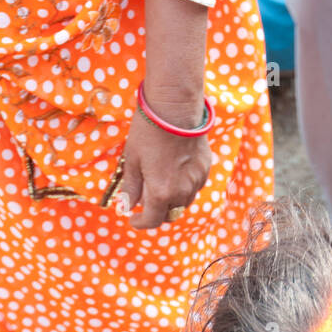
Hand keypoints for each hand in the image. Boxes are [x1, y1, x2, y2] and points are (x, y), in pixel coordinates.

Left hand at [117, 106, 210, 229]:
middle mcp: (181, 192)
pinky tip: (175, 171)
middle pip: (170, 214)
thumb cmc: (149, 132)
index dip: (140, 223)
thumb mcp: (132, 160)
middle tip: (145, 199)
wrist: (175, 108)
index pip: (152, 221)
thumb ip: (131, 187)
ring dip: (172, 200)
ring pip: (183, 202)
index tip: (133, 219)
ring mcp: (196, 182)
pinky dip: (184, 187)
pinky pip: (194, 187)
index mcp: (161, 193)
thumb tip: (126, 205)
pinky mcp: (205, 169)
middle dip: (157, 211)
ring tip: (161, 183)